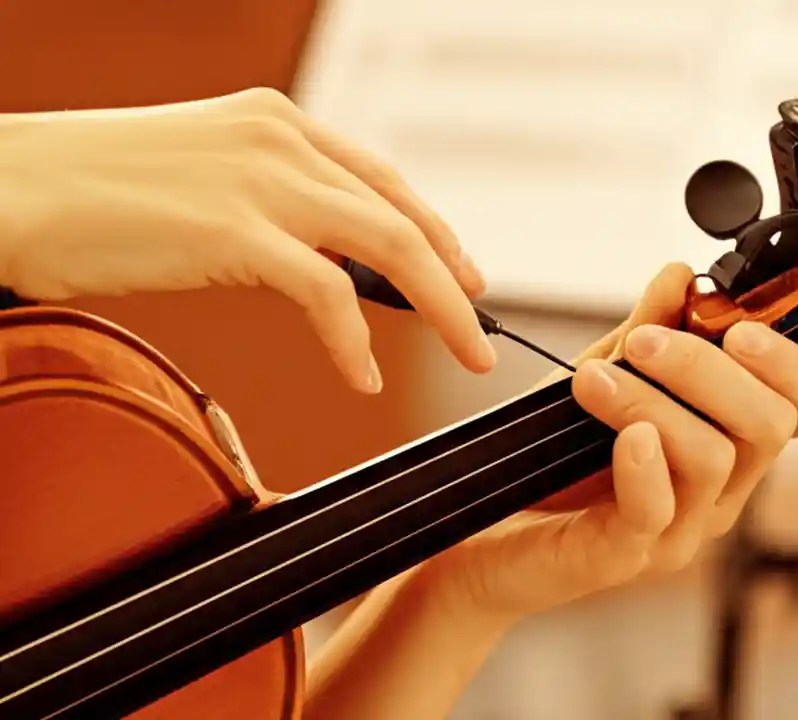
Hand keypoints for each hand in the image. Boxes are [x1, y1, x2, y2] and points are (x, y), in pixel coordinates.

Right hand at [0, 87, 494, 391]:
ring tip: (466, 352)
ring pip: (390, 246)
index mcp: (276, 124)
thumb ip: (271, 208)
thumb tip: (328, 266)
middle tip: (480, 331)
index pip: (383, 180)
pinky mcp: (233, 230)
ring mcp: (260, 181)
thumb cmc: (89, 193)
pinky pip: (327, 292)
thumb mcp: (204, 182)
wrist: (8, 187)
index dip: (435, 230)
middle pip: (402, 215)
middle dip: (454, 278)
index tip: (463, 275)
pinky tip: (363, 376)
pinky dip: (354, 339)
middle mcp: (281, 141)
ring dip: (440, 308)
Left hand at [419, 263, 797, 619]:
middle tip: (645, 343)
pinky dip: (644, 466)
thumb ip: (646, 331)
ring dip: (654, 401)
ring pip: (713, 458)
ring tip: (592, 380)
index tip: (740, 326)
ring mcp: (679, 530)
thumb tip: (680, 276)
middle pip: (770, 425)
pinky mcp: (626, 558)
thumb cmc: (553, 456)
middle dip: (711, 369)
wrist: (482, 528)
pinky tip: (623, 434)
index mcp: (731, 442)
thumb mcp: (605, 374)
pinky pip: (656, 512)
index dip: (796, 366)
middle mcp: (720, 490)